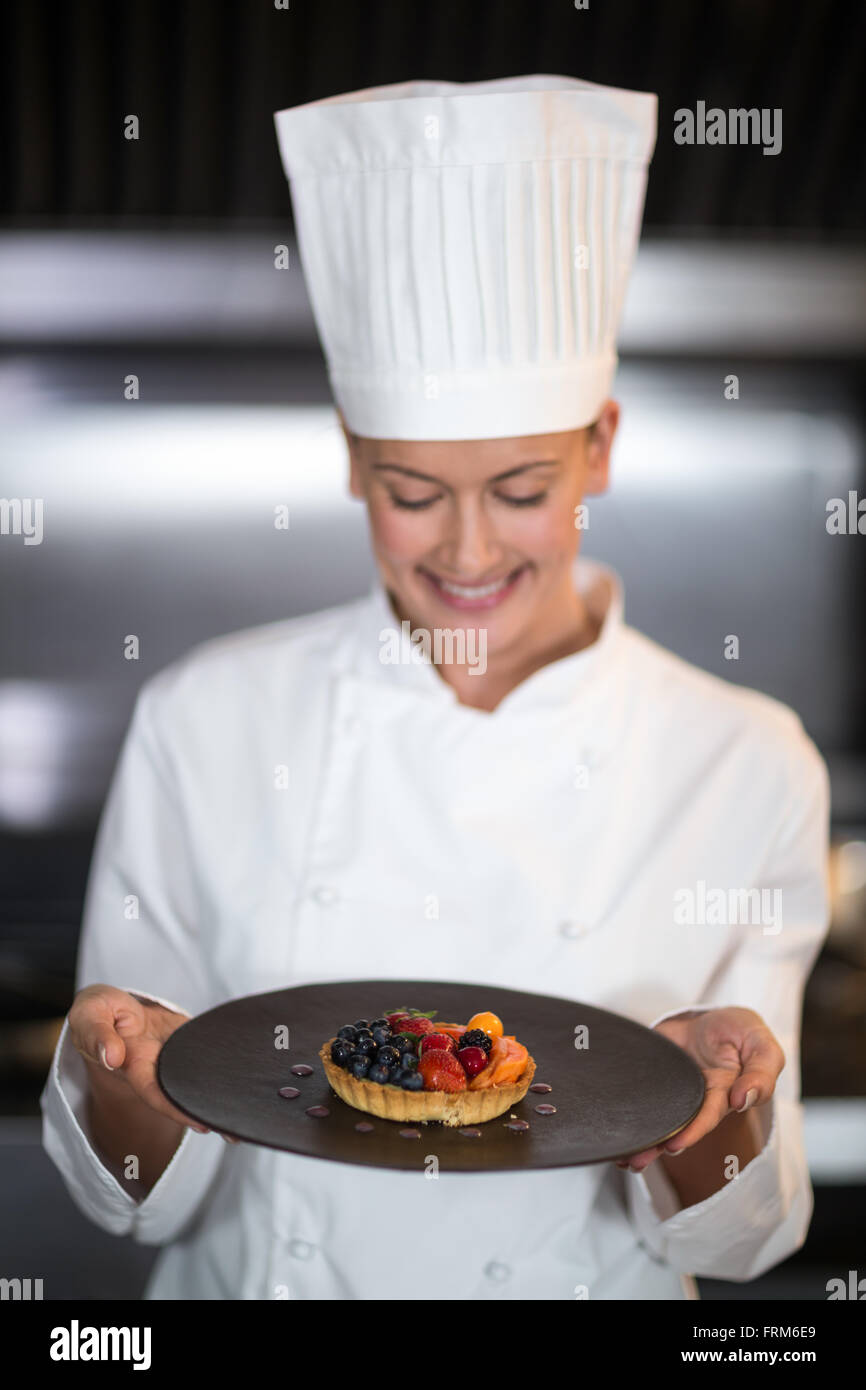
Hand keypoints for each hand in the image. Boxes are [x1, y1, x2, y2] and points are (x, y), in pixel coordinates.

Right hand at [68, 984, 237, 1141]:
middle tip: (235, 1132)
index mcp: (133, 1065)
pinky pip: (207, 1058)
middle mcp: (157, 1068)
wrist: (111, 1006)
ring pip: (198, 1082)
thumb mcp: (89, 1015)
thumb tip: (111, 1056)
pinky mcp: (189, 1041)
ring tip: (246, 1122)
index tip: (200, 1124)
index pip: (155, 1093)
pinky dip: (225, 1074)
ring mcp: (175, 1056)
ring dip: (219, 1101)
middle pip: (182, 1096)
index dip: (175, 1109)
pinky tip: (245, 1086)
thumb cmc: (98, 1013)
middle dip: (206, 1114)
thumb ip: (97, 1034)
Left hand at [613, 1007, 784, 1173]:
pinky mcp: (653, 1076)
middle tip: (637, 1160)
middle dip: (658, 1145)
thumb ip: (761, 1073)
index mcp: (724, 1093)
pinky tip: (615, 1135)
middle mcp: (697, 1097)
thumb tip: (743, 1101)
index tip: (675, 1146)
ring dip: (642, 1139)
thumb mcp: (762, 1045)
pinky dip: (628, 1114)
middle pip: (677, 1125)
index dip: (693, 1131)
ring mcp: (673, 1088)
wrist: (712, 1016)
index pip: (708, 1116)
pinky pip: (640, 1097)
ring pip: (657, 1117)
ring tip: (622, 1158)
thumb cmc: (740, 1031)